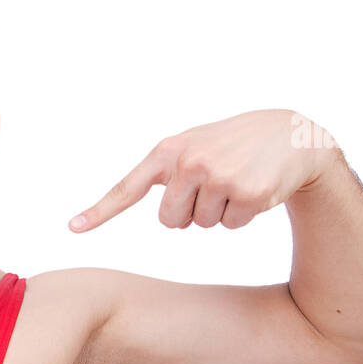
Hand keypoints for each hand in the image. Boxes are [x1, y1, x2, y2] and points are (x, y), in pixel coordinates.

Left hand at [69, 109, 339, 231]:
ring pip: (202, 226)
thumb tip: (165, 218)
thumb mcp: (193, 147)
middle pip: (170, 222)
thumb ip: (167, 173)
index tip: (72, 228)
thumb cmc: (233, 145)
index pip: (127, 188)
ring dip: (219, 213)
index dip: (99, 211)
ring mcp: (217, 177)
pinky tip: (255, 188)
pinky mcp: (246, 193)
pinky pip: (230, 226)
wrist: (290, 135)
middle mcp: (188, 163)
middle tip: (213, 185)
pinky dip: (243, 216)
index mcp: (168, 152)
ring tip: (236, 181)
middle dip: (190, 213)